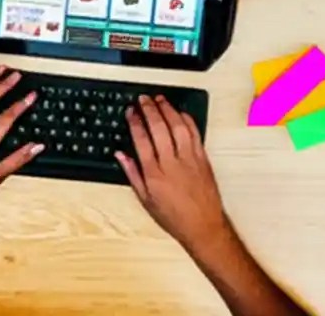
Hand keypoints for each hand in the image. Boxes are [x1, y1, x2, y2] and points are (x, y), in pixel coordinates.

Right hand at [117, 95, 229, 251]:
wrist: (203, 226)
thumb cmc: (174, 216)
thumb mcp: (146, 200)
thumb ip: (132, 174)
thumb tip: (121, 155)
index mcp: (154, 174)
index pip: (141, 140)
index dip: (135, 122)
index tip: (131, 111)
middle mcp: (172, 164)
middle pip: (159, 128)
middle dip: (149, 110)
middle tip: (143, 99)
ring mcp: (189, 159)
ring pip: (178, 126)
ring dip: (168, 110)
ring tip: (160, 100)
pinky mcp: (203, 158)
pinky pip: (194, 133)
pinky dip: (187, 120)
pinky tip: (180, 113)